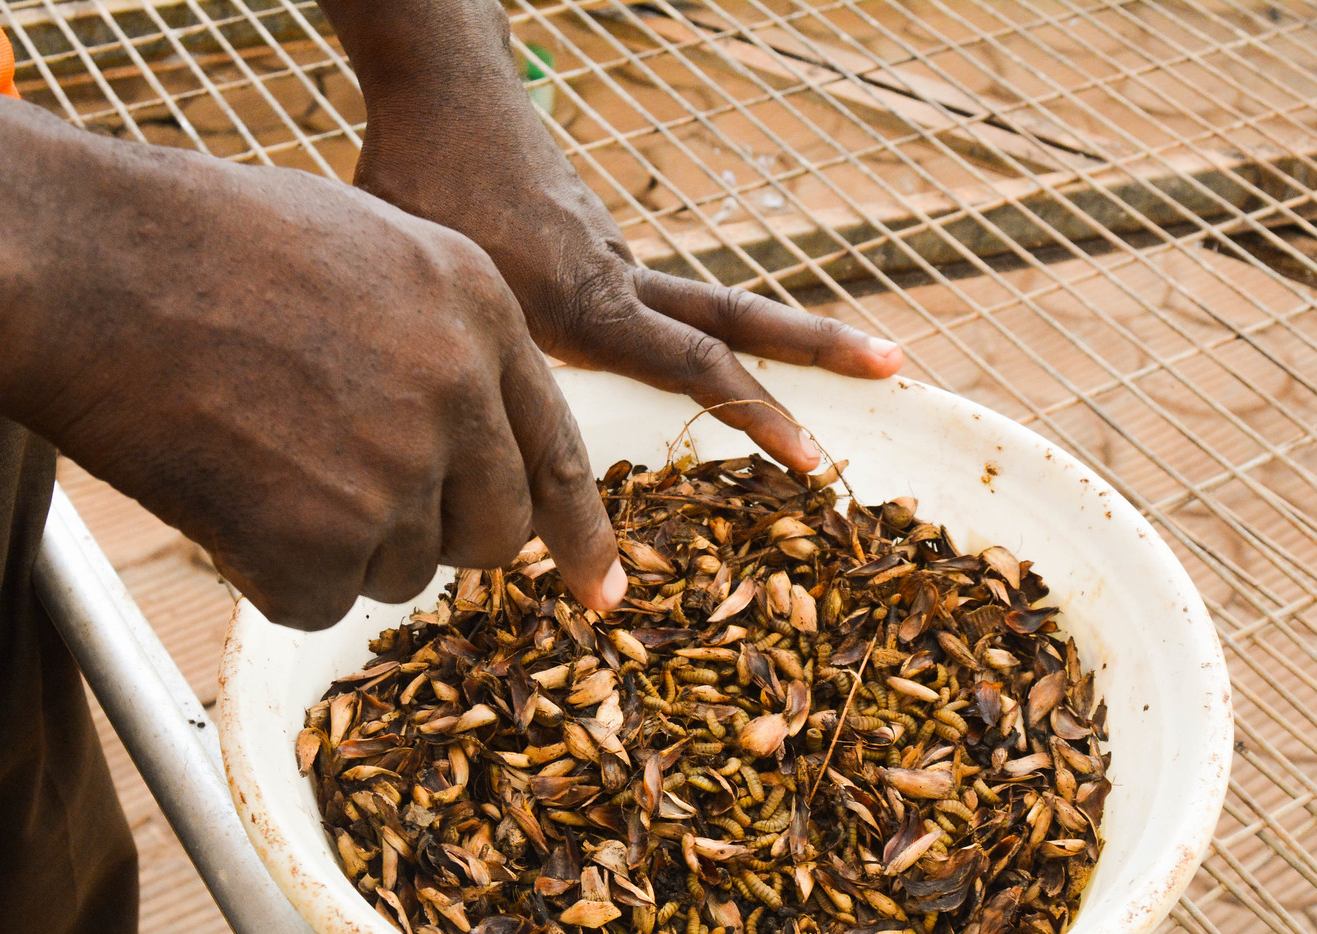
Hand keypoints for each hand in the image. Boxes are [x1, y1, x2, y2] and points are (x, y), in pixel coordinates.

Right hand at [28, 148, 627, 628]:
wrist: (85, 266)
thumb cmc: (203, 244)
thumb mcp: (366, 245)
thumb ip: (444, 337)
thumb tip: (481, 436)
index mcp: (483, 314)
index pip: (558, 454)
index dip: (580, 535)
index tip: (602, 597)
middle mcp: (459, 397)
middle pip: (491, 534)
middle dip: (436, 536)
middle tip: (351, 503)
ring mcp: (395, 474)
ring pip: (399, 570)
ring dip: (335, 545)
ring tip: (256, 452)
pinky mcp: (322, 542)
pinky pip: (317, 602)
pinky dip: (268, 572)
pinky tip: (221, 491)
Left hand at [324, 0, 902, 472]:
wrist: (443, 92)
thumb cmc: (421, 188)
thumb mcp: (435, 287)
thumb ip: (470, 354)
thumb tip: (467, 427)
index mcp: (585, 301)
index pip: (693, 362)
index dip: (755, 412)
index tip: (812, 457)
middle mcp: (619, 281)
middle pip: (738, 314)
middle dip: (818, 346)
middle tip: (895, 363)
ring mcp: (617, 260)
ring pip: (712, 306)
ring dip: (780, 338)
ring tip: (853, 358)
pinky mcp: (601, 249)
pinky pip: (657, 304)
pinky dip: (692, 336)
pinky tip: (689, 355)